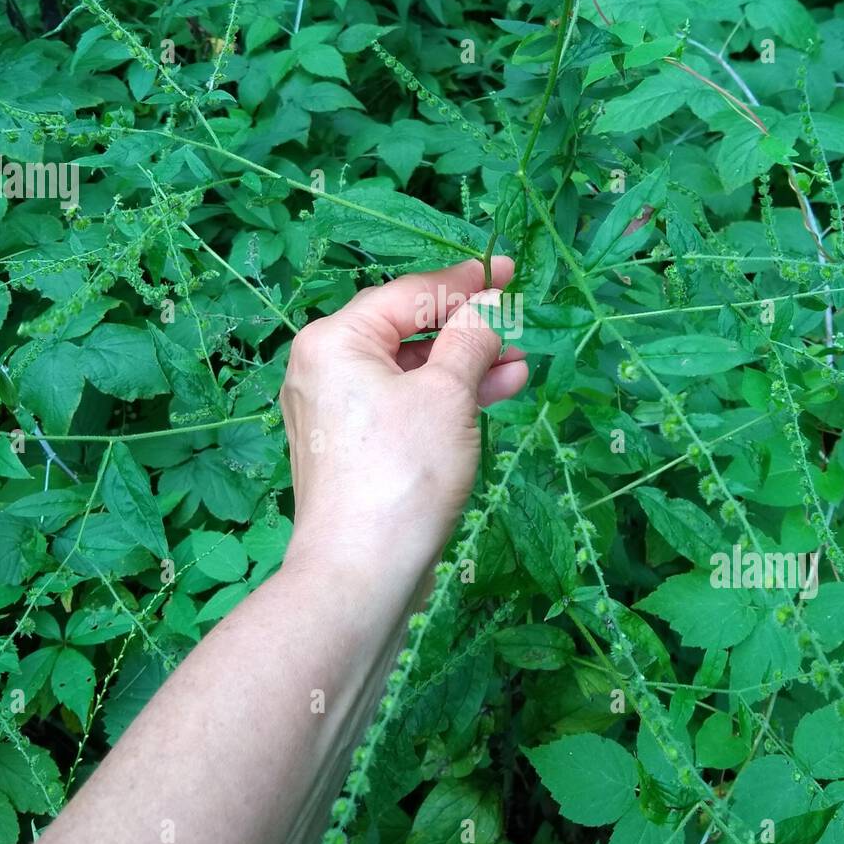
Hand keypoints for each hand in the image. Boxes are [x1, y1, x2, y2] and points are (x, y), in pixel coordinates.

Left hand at [280, 257, 527, 583]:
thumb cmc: (402, 471)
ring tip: (520, 365)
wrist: (361, 572)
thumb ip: (471, 339)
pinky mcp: (352, 449)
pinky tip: (494, 394)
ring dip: (465, 366)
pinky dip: (445, 399)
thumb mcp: (448, 393)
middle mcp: (323, 368)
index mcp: (334, 340)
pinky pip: (403, 405)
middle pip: (407, 330)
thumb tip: (489, 305)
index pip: (409, 293)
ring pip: (410, 372)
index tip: (509, 272)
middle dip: (468, 328)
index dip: (465, 282)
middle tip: (520, 322)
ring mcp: (335, 411)